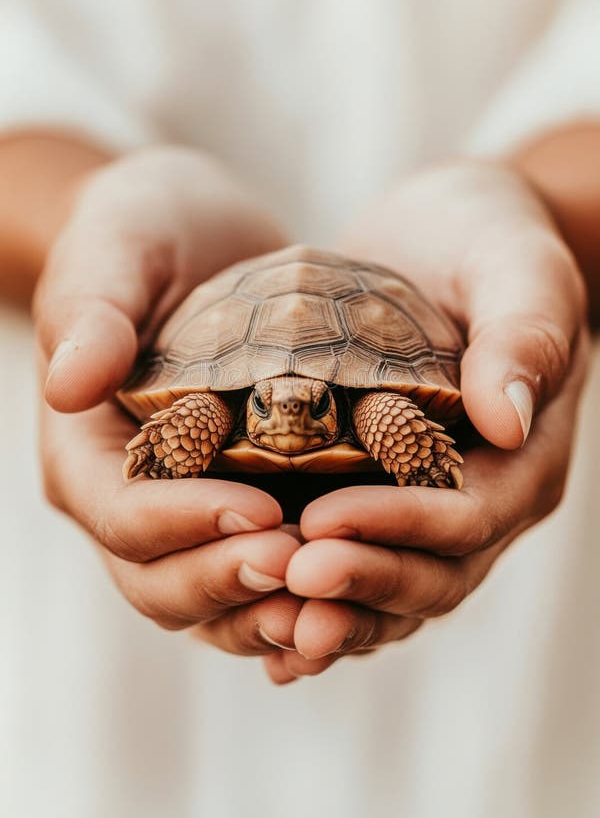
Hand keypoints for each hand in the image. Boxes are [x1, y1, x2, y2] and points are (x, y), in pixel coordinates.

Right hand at [36, 146, 307, 652]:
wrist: (196, 235)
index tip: (263, 508)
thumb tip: (69, 384)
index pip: (122, 515)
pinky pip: (259, 571)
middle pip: (164, 580)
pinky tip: (355, 580)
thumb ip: (91, 311)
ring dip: (271, 606)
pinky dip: (297, 591)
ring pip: (214, 597)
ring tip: (340, 594)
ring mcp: (184, 509)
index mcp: (86, 449)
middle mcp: (128, 497)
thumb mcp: (116, 247)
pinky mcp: (238, 503)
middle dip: (233, 580)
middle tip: (309, 567)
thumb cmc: (145, 231)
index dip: (186, 525)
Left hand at [261, 160, 589, 682]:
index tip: (321, 524)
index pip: (469, 518)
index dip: (398, 529)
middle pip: (427, 575)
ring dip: (332, 609)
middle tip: (283, 579)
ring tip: (264, 620)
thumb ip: (523, 335)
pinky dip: (317, 595)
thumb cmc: (489, 242)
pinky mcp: (383, 494)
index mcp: (523, 456)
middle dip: (357, 582)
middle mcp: (482, 497)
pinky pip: (357, 560)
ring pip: (389, 588)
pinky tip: (262, 617)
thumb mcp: (517, 268)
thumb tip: (506, 420)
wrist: (447, 238)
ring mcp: (431, 504)